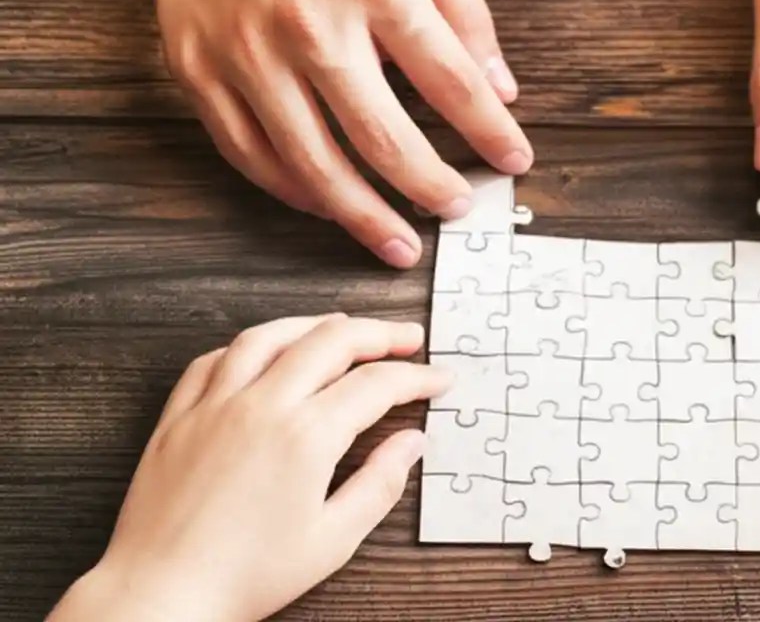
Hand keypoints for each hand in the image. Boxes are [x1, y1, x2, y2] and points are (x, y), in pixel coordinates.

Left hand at [49, 315, 449, 621]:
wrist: (162, 595)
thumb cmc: (246, 576)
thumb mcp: (332, 540)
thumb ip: (379, 484)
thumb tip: (411, 444)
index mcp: (306, 436)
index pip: (377, 384)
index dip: (417, 377)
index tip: (438, 380)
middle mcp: (261, 406)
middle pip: (331, 340)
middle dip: (379, 334)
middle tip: (407, 340)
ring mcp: (215, 406)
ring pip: (270, 335)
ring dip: (315, 324)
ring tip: (342, 326)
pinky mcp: (179, 417)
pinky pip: (213, 360)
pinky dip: (248, 345)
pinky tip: (265, 351)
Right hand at [155, 0, 531, 267]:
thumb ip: (464, 5)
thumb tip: (499, 85)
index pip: (451, 82)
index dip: (489, 132)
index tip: (513, 159)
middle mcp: (310, 24)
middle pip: (384, 139)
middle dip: (430, 188)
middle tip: (455, 211)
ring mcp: (247, 52)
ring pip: (313, 164)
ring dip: (363, 216)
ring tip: (398, 242)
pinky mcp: (198, 68)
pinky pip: (249, 153)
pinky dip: (292, 191)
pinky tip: (327, 205)